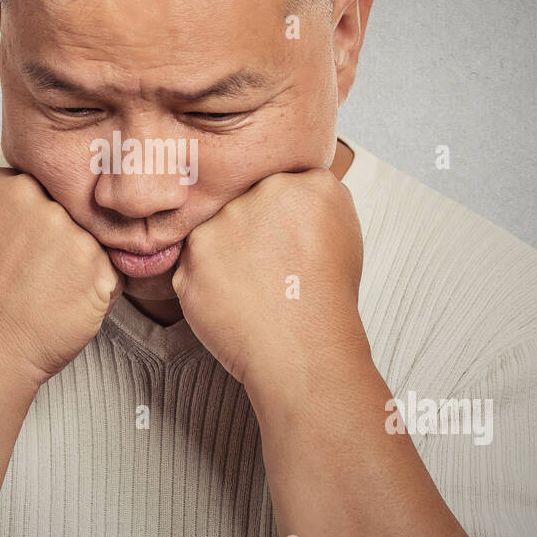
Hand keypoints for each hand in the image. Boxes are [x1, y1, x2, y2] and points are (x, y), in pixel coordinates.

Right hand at [0, 166, 124, 390]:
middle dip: (59, 235)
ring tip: (50, 289)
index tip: (22, 241)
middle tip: (36, 269)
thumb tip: (44, 191)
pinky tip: (67, 301)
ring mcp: (68, 228)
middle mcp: (30, 196)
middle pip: (67, 205)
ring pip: (91, 234)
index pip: (37, 182)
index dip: (34, 215)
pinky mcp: (98, 263)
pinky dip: (96, 287)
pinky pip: (111, 266)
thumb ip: (5, 198)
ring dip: (80, 260)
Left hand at [171, 168, 364, 390]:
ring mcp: (222, 223)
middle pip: (244, 200)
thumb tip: (294, 190)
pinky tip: (234, 299)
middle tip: (268, 266)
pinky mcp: (192, 255)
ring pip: (215, 227)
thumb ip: (315, 200)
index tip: (285, 239)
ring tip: (253, 287)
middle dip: (251, 229)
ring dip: (225, 252)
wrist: (303, 354)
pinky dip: (207, 279)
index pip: (281, 182)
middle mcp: (262, 193)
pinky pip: (192, 259)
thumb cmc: (327, 303)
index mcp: (307, 183)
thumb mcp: (345, 235)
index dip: (281, 214)